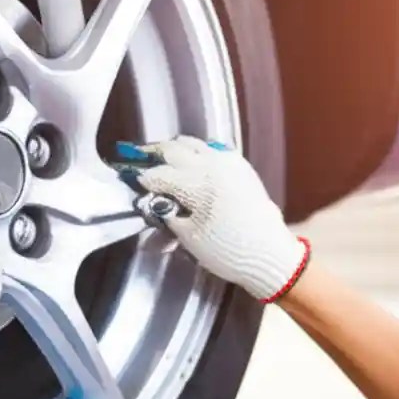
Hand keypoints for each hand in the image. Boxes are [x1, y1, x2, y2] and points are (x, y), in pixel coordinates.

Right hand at [117, 137, 308, 302]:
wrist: (269, 254)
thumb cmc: (227, 251)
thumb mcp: (188, 238)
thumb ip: (166, 215)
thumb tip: (153, 202)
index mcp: (195, 183)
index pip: (157, 173)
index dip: (140, 176)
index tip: (128, 177)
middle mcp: (211, 165)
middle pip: (172, 149)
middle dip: (152, 154)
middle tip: (136, 158)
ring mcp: (228, 163)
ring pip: (192, 144)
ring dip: (174, 149)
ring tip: (162, 158)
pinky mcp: (241, 167)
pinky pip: (212, 149)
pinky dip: (197, 152)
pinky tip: (192, 162)